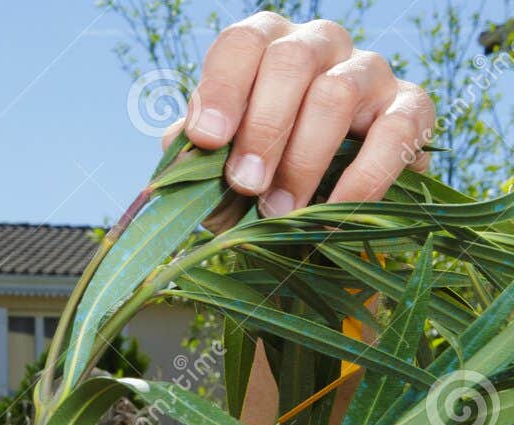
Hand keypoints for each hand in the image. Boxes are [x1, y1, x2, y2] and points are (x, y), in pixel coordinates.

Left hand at [163, 11, 435, 215]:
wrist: (318, 210)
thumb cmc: (256, 178)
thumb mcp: (216, 170)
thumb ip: (194, 157)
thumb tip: (180, 146)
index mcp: (264, 49)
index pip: (243, 42)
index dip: (223, 87)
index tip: (207, 139)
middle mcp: (319, 46)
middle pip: (292, 59)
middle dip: (264, 126)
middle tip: (246, 184)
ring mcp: (369, 73)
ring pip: (337, 93)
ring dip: (303, 159)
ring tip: (279, 212)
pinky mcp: (411, 109)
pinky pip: (395, 132)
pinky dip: (362, 178)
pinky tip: (333, 214)